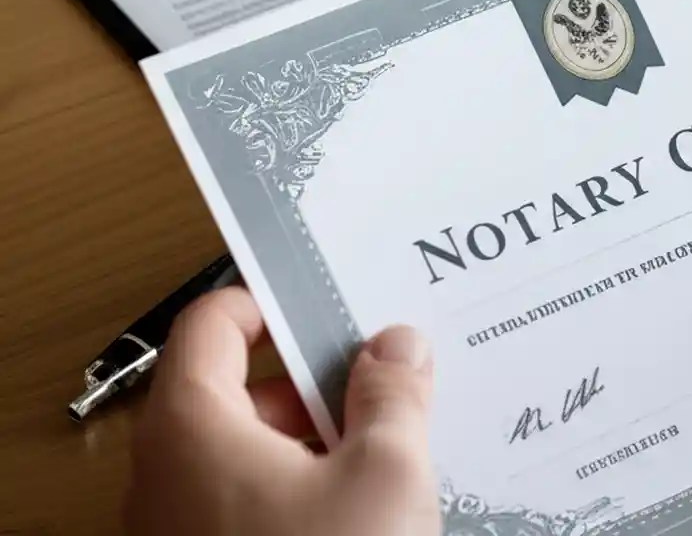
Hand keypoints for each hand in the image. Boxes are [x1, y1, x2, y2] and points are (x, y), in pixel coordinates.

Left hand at [124, 286, 439, 535]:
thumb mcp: (386, 472)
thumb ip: (394, 394)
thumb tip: (396, 347)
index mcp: (192, 426)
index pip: (214, 322)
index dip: (275, 304)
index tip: (335, 308)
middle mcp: (168, 472)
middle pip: (238, 390)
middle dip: (320, 387)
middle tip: (389, 390)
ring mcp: (180, 527)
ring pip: (250, 454)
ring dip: (321, 444)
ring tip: (392, 459)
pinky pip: (252, 505)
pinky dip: (306, 493)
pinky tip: (368, 515)